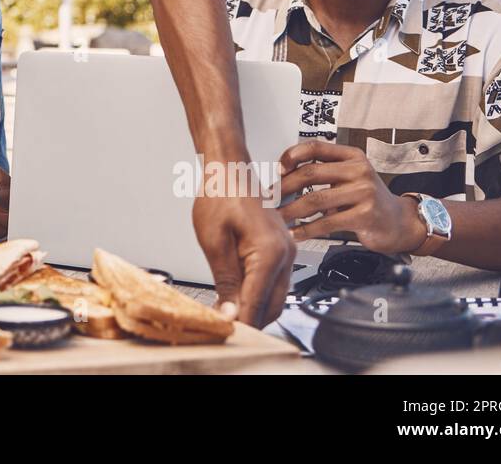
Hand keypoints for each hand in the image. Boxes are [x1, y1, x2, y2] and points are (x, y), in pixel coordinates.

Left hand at [193, 190, 295, 327]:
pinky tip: (236, 294)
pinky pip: (273, 281)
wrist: (230, 170)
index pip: (257, 301)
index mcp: (270, 251)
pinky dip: (257, 292)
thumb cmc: (221, 194)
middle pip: (273, 305)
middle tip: (224, 325)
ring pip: (276, 296)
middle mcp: (286, 253)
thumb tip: (230, 311)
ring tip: (226, 311)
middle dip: (251, 319)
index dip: (241, 321)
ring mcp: (287, 251)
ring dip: (254, 307)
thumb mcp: (214, 241)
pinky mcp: (281, 250)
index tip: (227, 332)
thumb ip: (225, 280)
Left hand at [278, 140, 427, 253]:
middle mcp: (359, 170)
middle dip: (284, 187)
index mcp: (352, 156)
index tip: (277, 168)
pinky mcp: (365, 215)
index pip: (316, 147)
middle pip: (311, 173)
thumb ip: (324, 171)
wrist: (400, 222)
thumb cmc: (368, 199)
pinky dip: (306, 230)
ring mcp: (364, 192)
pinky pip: (327, 222)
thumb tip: (283, 174)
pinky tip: (295, 233)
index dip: (292, 155)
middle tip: (269, 198)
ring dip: (290, 210)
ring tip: (277, 218)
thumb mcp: (350, 176)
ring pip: (315, 200)